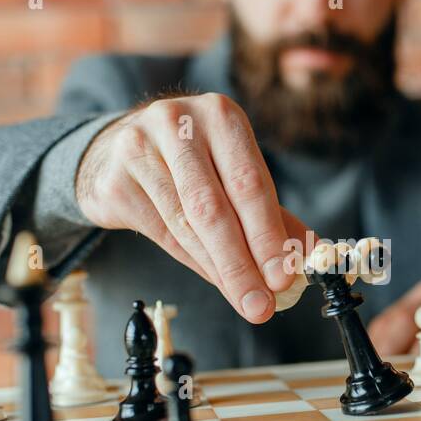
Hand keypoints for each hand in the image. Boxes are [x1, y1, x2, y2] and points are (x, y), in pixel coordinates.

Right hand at [75, 92, 305, 322]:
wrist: (115, 151)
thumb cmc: (189, 162)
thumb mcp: (232, 171)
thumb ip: (268, 212)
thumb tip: (304, 254)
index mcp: (220, 116)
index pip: (250, 183)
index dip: (269, 235)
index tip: (284, 277)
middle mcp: (178, 124)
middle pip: (214, 207)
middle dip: (242, 263)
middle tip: (261, 304)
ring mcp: (139, 150)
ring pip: (186, 225)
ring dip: (219, 270)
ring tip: (244, 300)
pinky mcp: (115, 183)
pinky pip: (161, 234)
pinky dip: (193, 263)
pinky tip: (215, 279)